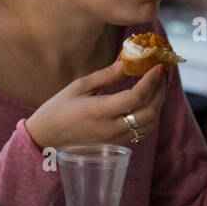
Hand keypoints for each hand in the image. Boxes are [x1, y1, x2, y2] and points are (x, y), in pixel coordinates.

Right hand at [24, 59, 167, 151]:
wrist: (45, 138)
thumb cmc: (58, 108)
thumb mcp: (79, 86)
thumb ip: (106, 75)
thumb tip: (127, 61)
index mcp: (99, 111)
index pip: (135, 97)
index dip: (152, 81)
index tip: (159, 67)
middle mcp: (110, 128)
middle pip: (149, 112)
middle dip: (160, 91)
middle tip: (162, 73)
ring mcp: (114, 139)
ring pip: (149, 124)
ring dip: (158, 104)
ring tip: (156, 85)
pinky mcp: (115, 145)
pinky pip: (141, 131)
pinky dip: (150, 115)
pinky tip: (146, 101)